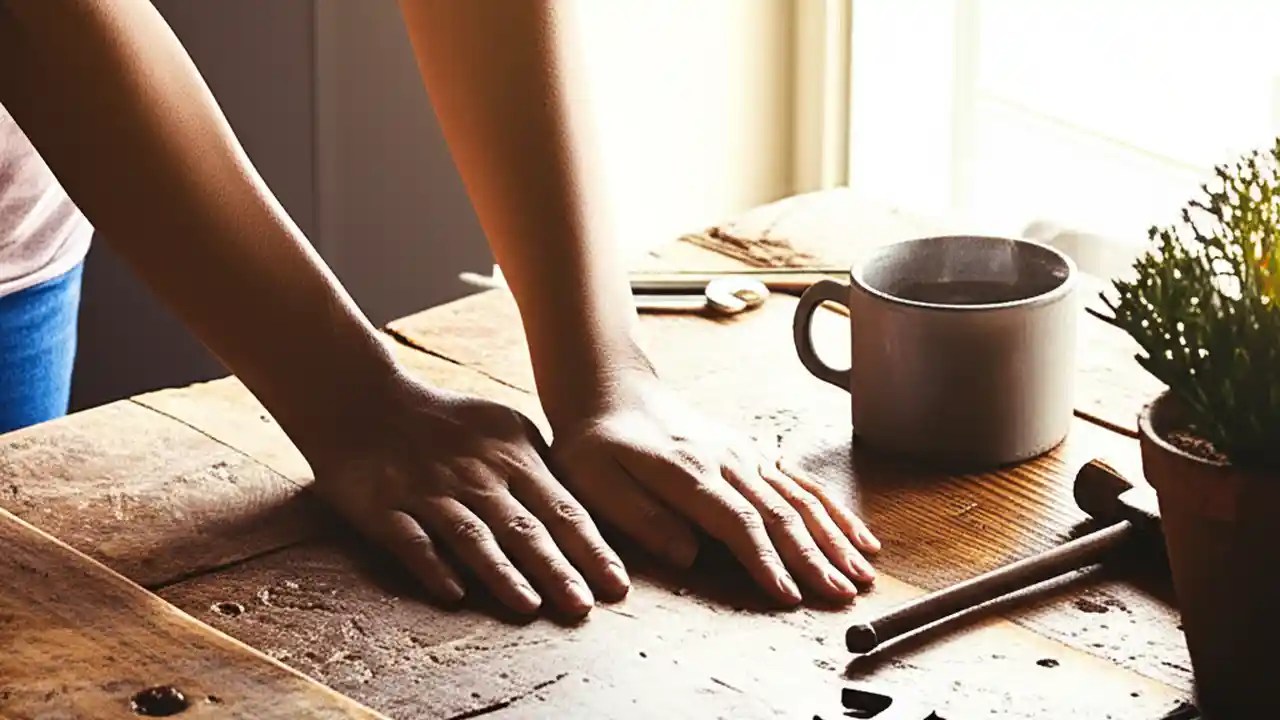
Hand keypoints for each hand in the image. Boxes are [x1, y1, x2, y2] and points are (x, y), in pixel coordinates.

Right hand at [305, 372, 627, 617]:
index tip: (617, 584)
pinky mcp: (385, 507)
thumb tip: (585, 515)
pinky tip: (452, 593)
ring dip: (502, 572)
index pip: (562, 510)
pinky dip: (432, 565)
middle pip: (523, 528)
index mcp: (514, 459)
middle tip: (582, 606)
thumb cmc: (446, 423)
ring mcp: (430, 492)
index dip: (590, 549)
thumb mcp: (505, 428)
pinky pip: (411, 539)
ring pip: (472, 536)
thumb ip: (543, 468)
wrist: (364, 400)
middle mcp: (477, 477)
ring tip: (529, 605)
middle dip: (556, 568)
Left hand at [549, 371, 879, 605]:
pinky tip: (859, 538)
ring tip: (861, 574)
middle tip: (842, 596)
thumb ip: (640, 517)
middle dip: (815, 557)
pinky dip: (835, 512)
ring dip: (834, 538)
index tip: (790, 595)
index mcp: (688, 471)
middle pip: (780, 512)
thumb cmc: (596, 443)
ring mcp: (745, 454)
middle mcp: (727, 460)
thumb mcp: (594, 480)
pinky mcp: (754, 453)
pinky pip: (803, 483)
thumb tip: (689, 555)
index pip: (737, 521)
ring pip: (800, 498)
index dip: (766, 560)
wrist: (610, 390)